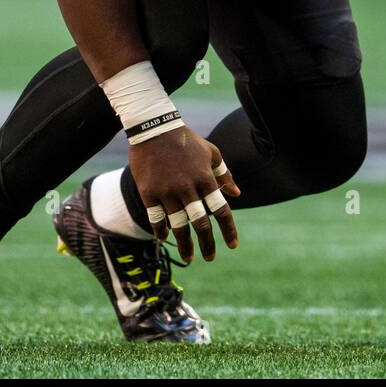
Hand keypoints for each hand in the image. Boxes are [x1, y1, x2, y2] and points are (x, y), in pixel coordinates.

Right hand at [128, 126, 240, 261]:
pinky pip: (156, 218)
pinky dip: (161, 230)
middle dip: (207, 244)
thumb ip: (224, 173)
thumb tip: (236, 193)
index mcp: (205, 178)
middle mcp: (188, 188)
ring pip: (178, 225)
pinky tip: (164, 239)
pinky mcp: (148, 192)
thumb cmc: (186, 140)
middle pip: (200, 223)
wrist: (154, 128)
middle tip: (210, 258)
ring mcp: (167, 191)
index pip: (221, 210)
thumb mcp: (211, 152)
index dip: (228, 230)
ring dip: (185, 244)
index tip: (232, 246)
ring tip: (189, 258)